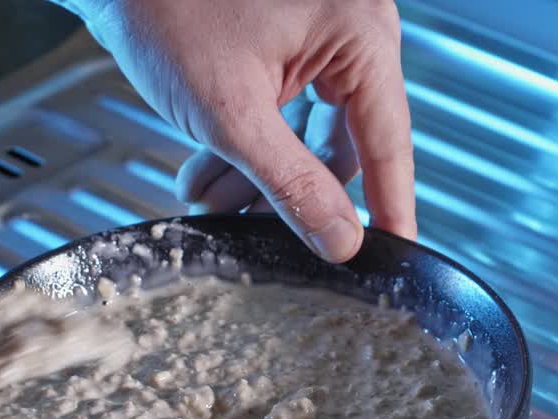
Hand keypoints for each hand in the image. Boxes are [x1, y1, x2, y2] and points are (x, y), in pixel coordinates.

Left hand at [74, 0, 416, 261]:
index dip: (388, 207)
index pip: (388, 140)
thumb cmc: (164, 8)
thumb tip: (340, 239)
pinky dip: (248, 145)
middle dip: (292, 192)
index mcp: (358, 32)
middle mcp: (348, 29)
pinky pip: (284, 110)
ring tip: (212, 201)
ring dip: (259, 175)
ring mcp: (316, 34)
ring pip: (307, 132)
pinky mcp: (285, 43)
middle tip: (261, 233)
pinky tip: (208, 174)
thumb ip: (292, 184)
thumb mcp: (231, 114)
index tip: (393, 255)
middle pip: (345, 140)